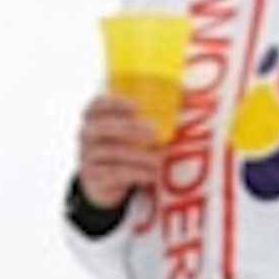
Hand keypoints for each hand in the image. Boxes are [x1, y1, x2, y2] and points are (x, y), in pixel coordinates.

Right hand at [76, 94, 164, 211]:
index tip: (136, 105)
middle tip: (155, 132)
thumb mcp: (129, 127)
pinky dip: (136, 174)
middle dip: (130, 128)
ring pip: (113, 153)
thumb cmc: (121, 144)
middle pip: (105, 127)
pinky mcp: (94, 177)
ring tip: (159, 158)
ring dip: (139, 156)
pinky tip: (152, 174)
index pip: (97, 105)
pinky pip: (116, 174)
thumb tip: (192, 97)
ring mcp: (88, 156)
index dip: (114, 103)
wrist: (103, 181)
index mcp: (93, 115)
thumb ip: (152, 111)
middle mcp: (87, 134)